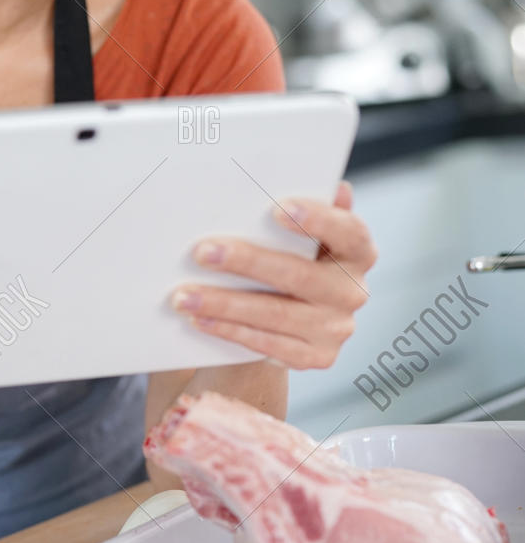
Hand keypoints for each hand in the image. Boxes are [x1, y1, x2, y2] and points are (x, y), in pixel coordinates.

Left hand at [169, 181, 376, 370]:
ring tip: (184, 296)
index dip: (318, 220)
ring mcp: (336, 328)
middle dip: (246, 262)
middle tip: (202, 253)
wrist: (286, 319)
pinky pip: (266, 344)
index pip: (349, 232)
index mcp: (358, 252)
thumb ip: (310, 212)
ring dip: (223, 304)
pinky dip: (229, 330)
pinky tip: (199, 319)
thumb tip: (331, 185)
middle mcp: (353, 291)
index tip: (277, 209)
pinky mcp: (315, 357)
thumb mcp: (302, 235)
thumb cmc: (290, 260)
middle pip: (299, 275)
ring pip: (275, 314)